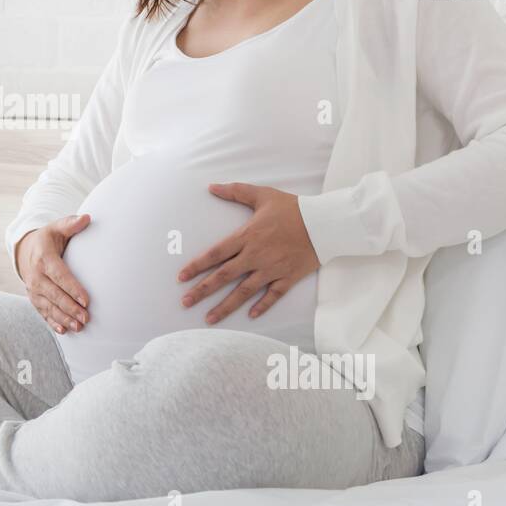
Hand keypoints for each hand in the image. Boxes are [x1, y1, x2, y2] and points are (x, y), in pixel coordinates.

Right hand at [16, 214, 92, 334]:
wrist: (25, 250)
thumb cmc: (48, 239)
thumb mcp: (56, 227)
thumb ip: (70, 224)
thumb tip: (86, 218)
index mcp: (43, 258)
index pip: (60, 276)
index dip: (72, 289)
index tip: (86, 300)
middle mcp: (36, 275)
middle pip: (54, 295)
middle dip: (70, 308)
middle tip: (86, 318)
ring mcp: (33, 289)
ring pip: (49, 306)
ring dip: (63, 318)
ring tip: (79, 327)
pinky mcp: (34, 298)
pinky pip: (43, 312)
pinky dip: (53, 322)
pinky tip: (64, 330)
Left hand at [177, 182, 319, 324]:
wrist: (325, 223)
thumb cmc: (293, 208)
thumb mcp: (262, 195)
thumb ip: (235, 191)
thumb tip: (211, 187)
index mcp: (247, 236)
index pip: (215, 254)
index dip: (197, 266)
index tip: (181, 277)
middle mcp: (255, 256)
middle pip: (223, 276)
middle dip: (202, 290)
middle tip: (185, 302)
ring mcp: (271, 269)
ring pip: (244, 292)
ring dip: (225, 306)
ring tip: (209, 318)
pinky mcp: (288, 277)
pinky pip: (272, 295)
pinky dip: (262, 306)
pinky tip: (250, 316)